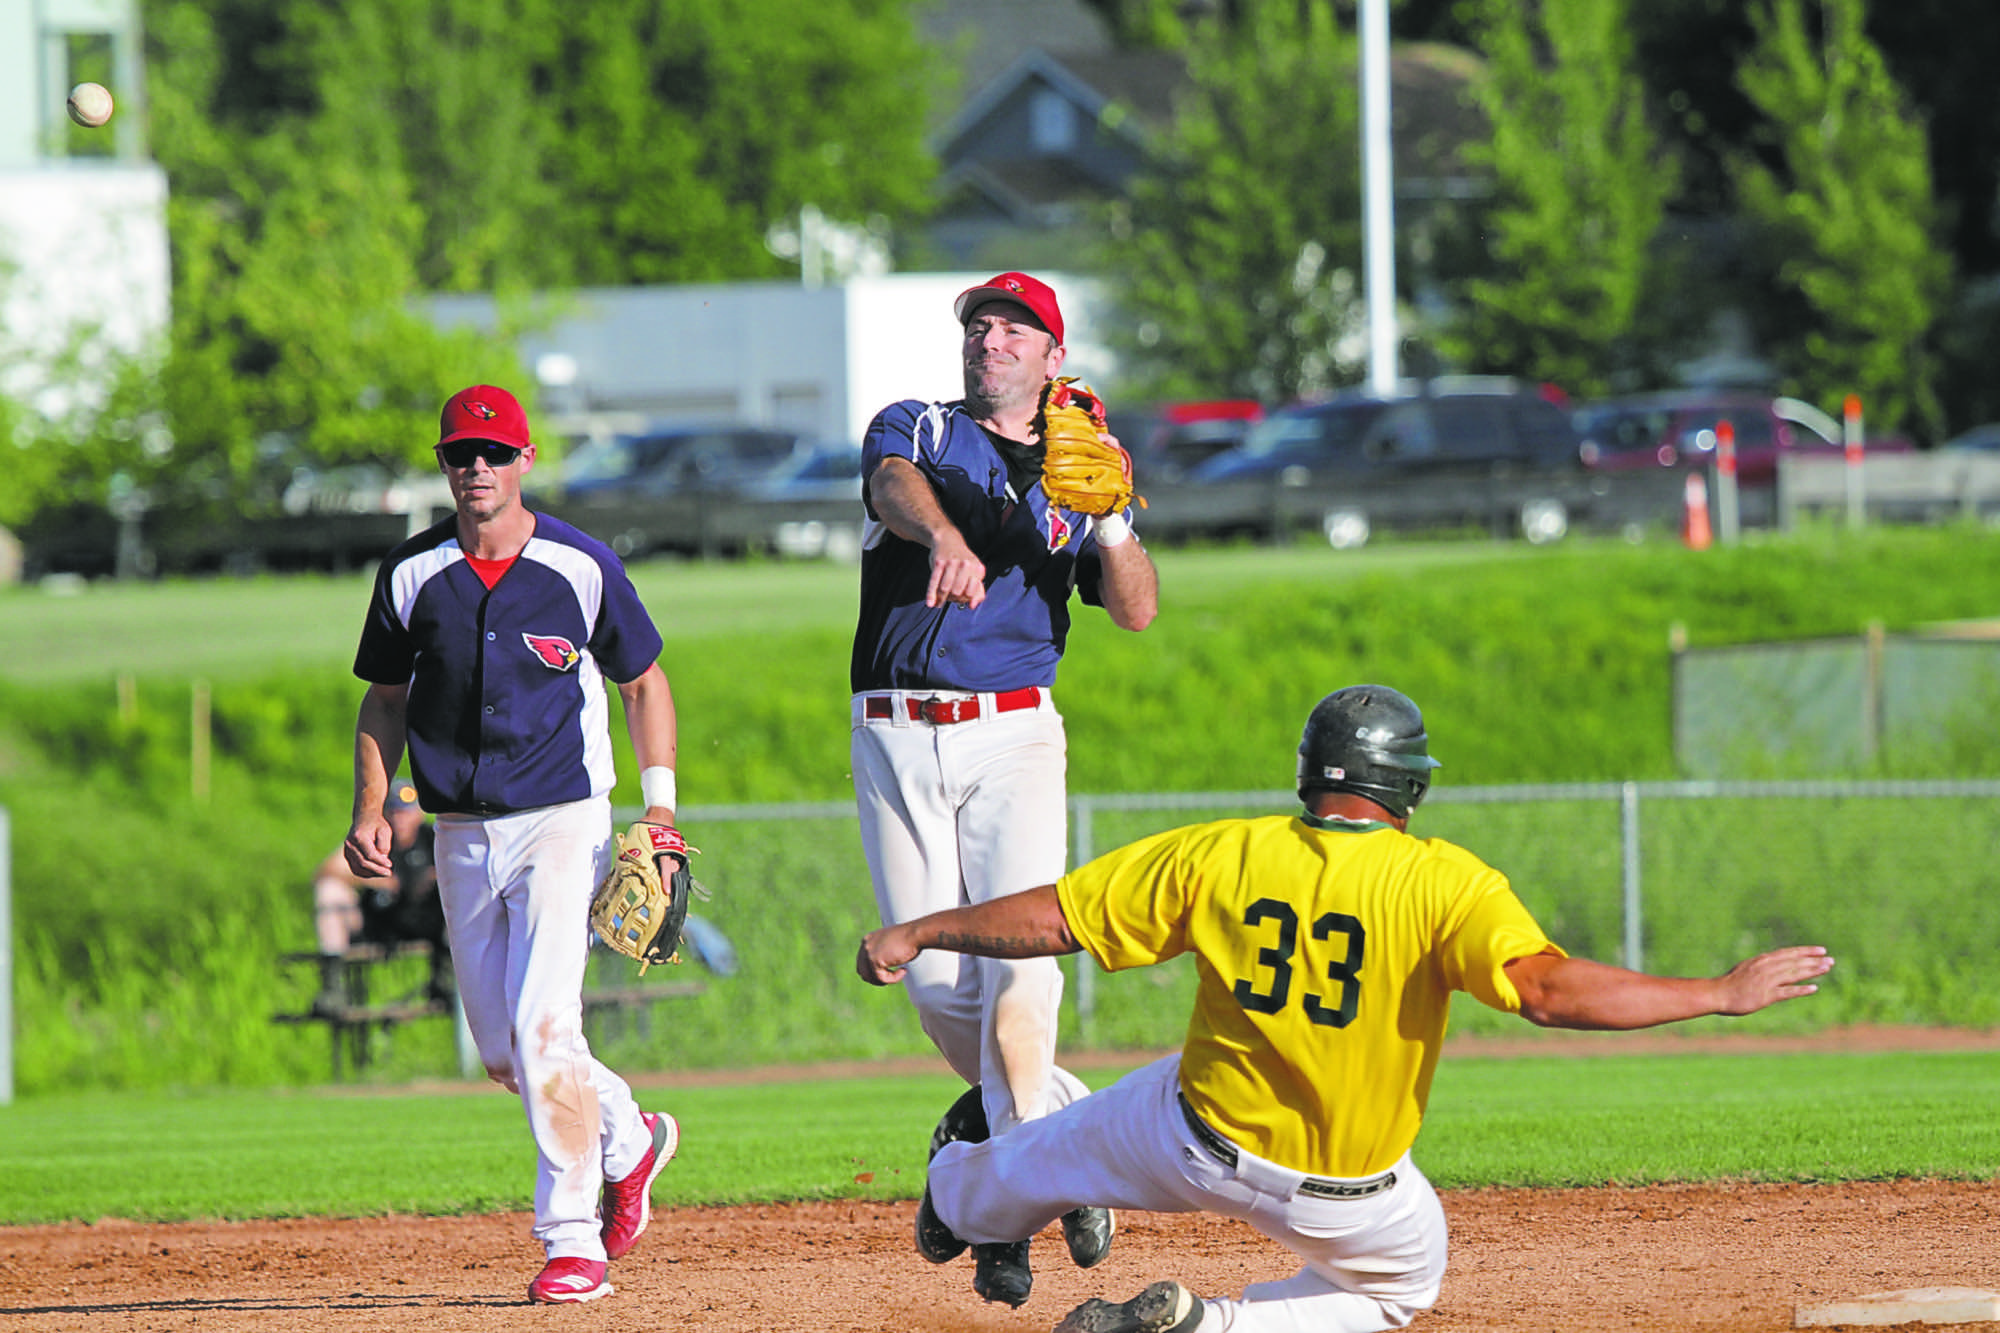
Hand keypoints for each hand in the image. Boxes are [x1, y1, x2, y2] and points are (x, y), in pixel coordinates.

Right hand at [343, 814, 394, 878]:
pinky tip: (376, 872)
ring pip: (358, 868)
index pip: (370, 854)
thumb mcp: (385, 831)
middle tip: (389, 873)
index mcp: (358, 837)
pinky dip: (366, 873)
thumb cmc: (376, 824)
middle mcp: (350, 844)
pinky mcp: (347, 855)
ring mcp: (347, 850)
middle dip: (377, 870)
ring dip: (372, 873)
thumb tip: (382, 861)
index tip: (390, 865)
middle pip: (363, 863)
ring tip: (383, 872)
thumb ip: (384, 846)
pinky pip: (355, 868)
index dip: (380, 862)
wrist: (364, 818)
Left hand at [856, 924, 919, 985]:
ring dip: (885, 980)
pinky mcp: (874, 960)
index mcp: (868, 940)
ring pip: (869, 977)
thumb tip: (880, 972)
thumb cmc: (910, 939)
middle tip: (892, 977)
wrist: (916, 933)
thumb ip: (883, 954)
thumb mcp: (891, 945)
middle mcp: (865, 945)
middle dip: (877, 978)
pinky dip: (893, 979)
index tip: (889, 971)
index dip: (874, 971)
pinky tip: (904, 971)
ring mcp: (868, 952)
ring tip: (899, 973)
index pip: (862, 963)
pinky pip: (881, 978)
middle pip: (863, 972)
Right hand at [926, 534, 986, 610]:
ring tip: (940, 600)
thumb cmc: (963, 561)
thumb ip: (978, 591)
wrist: (948, 540)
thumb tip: (972, 606)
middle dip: (953, 598)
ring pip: (945, 589)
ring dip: (941, 598)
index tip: (961, 598)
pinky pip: (934, 582)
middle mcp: (966, 565)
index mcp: (978, 569)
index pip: (971, 593)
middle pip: (957, 592)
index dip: (965, 599)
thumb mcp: (974, 573)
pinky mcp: (939, 562)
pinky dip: (931, 594)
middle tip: (950, 597)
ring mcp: (951, 563)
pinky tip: (930, 603)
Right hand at [1715, 945, 1834, 1014]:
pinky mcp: (1766, 996)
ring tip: (1826, 969)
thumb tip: (1775, 964)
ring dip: (1811, 971)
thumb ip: (1762, 966)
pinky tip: (1813, 988)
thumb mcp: (1747, 968)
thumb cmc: (1731, 982)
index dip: (1806, 951)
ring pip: (1794, 974)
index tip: (1821, 950)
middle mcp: (1766, 968)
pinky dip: (1801, 989)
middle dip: (1814, 961)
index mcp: (1762, 960)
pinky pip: (1787, 992)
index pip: (1788, 953)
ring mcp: (1766, 981)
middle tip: (1830, 961)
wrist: (1717, 994)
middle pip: (1794, 962)